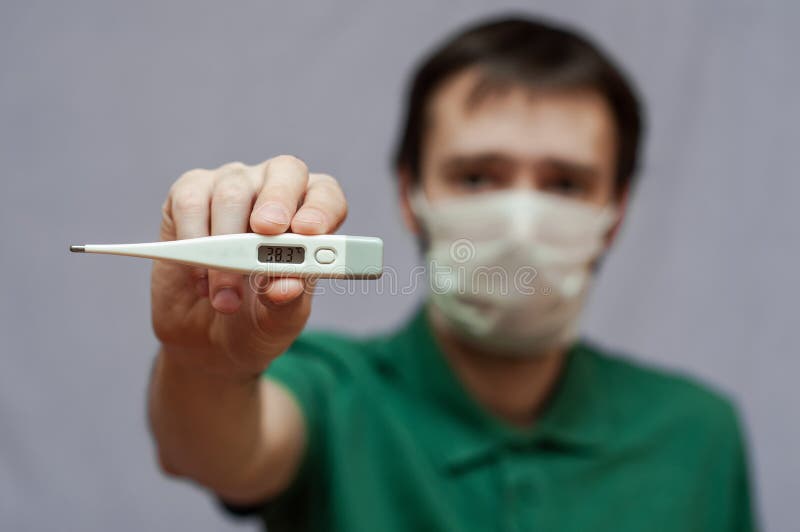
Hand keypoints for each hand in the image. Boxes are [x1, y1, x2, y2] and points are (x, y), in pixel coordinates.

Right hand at [151, 155, 346, 377]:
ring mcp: (233, 187)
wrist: (207, 336)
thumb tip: (287, 285)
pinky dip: (193, 241)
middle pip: (286, 172)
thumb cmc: (257, 316)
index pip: (326, 195)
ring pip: (233, 193)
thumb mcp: (279, 320)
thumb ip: (287, 302)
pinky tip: (200, 278)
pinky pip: (190, 202)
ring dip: (227, 248)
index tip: (310, 233)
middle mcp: (276, 190)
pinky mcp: (189, 195)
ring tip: (227, 297)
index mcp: (311, 215)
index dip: (321, 208)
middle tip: (267, 231)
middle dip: (278, 202)